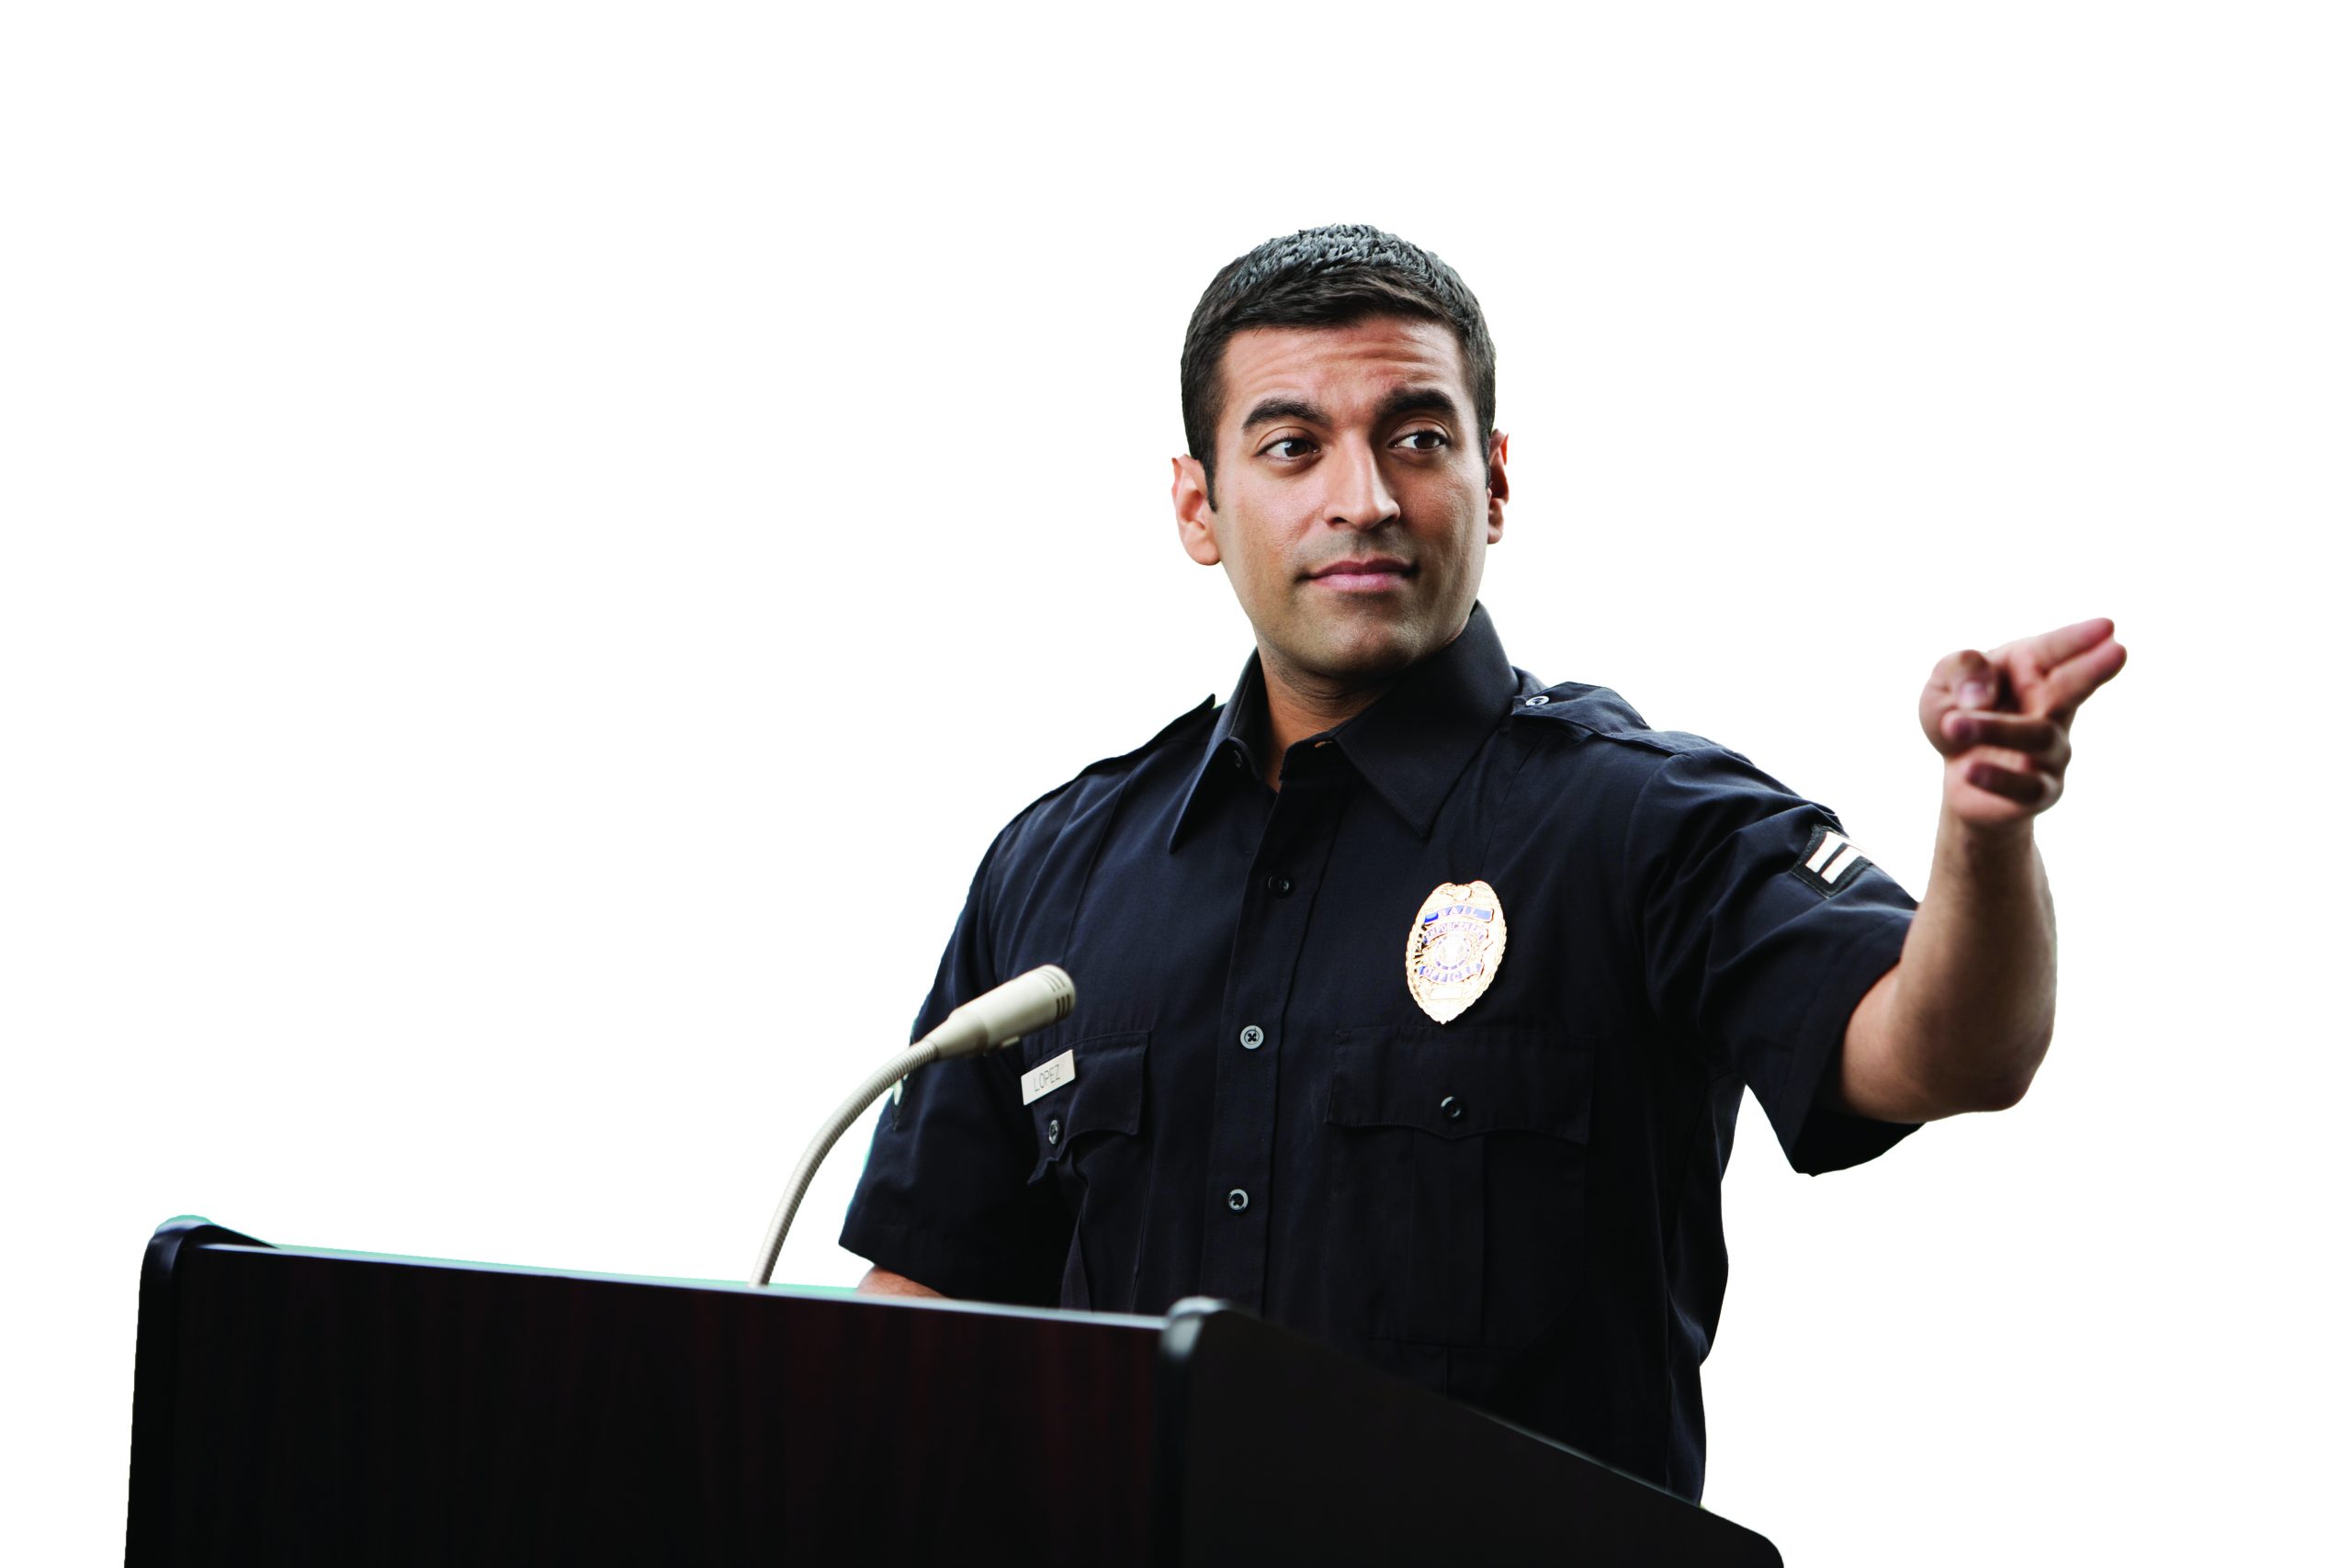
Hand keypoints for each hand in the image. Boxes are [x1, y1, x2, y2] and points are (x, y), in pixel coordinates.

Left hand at [1919, 617, 2126, 830]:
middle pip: (2072, 688)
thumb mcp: (1942, 685)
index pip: (2055, 650)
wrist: (1961, 777)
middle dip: (2092, 670)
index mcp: (2029, 670)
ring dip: (1994, 729)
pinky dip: (1997, 778)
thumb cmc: (1958, 715)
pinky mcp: (2040, 791)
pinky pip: (2025, 786)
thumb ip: (1958, 672)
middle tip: (2120, 651)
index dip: (2080, 639)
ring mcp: (2051, 750)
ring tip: (1953, 724)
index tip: (2107, 626)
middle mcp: (2050, 707)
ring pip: (2036, 736)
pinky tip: (1970, 770)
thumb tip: (1979, 696)